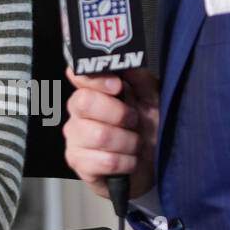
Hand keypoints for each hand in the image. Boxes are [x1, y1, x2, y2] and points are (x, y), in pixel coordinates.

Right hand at [63, 66, 159, 200]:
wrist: (154, 167)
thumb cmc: (150, 129)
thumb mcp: (153, 100)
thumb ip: (140, 80)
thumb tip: (128, 62)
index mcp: (93, 92)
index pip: (79, 75)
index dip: (97, 79)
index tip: (117, 86)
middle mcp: (77, 113)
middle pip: (84, 102)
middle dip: (119, 113)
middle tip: (134, 121)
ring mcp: (74, 138)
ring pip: (99, 135)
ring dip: (128, 142)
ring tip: (135, 145)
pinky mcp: (78, 164)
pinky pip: (105, 161)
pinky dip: (126, 162)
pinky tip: (129, 162)